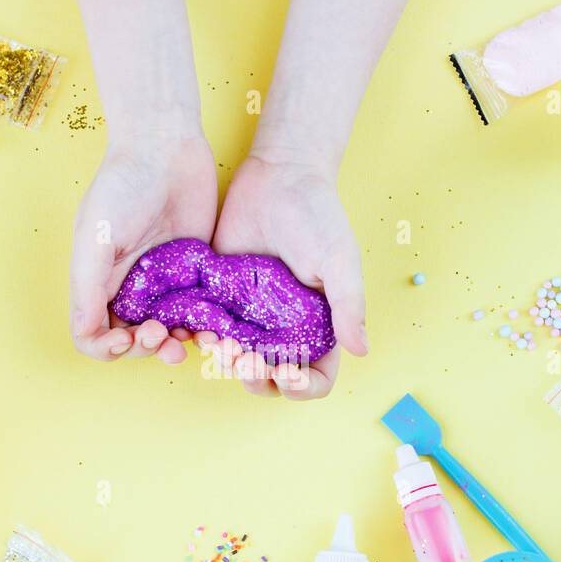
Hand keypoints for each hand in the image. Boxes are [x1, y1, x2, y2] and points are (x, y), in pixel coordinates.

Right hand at [69, 132, 216, 362]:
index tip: (130, 338)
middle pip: (135, 341)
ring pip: (171, 332)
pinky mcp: (196, 272)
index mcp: (99, 283)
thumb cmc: (121, 187)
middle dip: (148, 348)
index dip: (110, 349)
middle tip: (165, 335)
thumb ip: (88, 288)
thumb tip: (87, 338)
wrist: (165, 146)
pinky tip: (214, 325)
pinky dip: (205, 325)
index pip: (96, 338)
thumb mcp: (96, 238)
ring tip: (192, 339)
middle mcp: (130, 288)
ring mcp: (165, 282)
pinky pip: (200, 311)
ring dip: (178, 344)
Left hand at [205, 151, 367, 398]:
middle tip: (247, 362)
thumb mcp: (338, 260)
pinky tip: (199, 330)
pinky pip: (209, 329)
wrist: (278, 174)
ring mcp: (250, 315)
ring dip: (227, 364)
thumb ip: (348, 305)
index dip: (302, 386)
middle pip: (270, 377)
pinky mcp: (220, 297)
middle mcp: (284, 328)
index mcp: (319, 327)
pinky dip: (204, 337)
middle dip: (257, 378)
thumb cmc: (318, 216)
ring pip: (236, 360)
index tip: (288, 373)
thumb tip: (360, 351)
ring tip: (221, 346)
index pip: (315, 377)